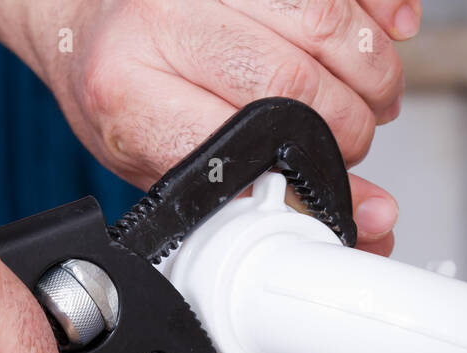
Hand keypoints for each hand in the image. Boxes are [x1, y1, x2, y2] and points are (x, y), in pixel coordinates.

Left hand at [0, 0, 417, 255]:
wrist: (84, 17)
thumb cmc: (127, 91)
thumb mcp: (172, 161)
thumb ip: (262, 194)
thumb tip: (366, 217)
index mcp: (130, 95)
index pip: (245, 144)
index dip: (309, 168)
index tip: (331, 183)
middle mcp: (160, 19)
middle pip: (294, 82)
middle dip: (348, 125)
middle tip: (352, 141)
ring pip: (324, 21)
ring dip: (372, 68)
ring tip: (371, 95)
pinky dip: (376, 8)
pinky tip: (381, 32)